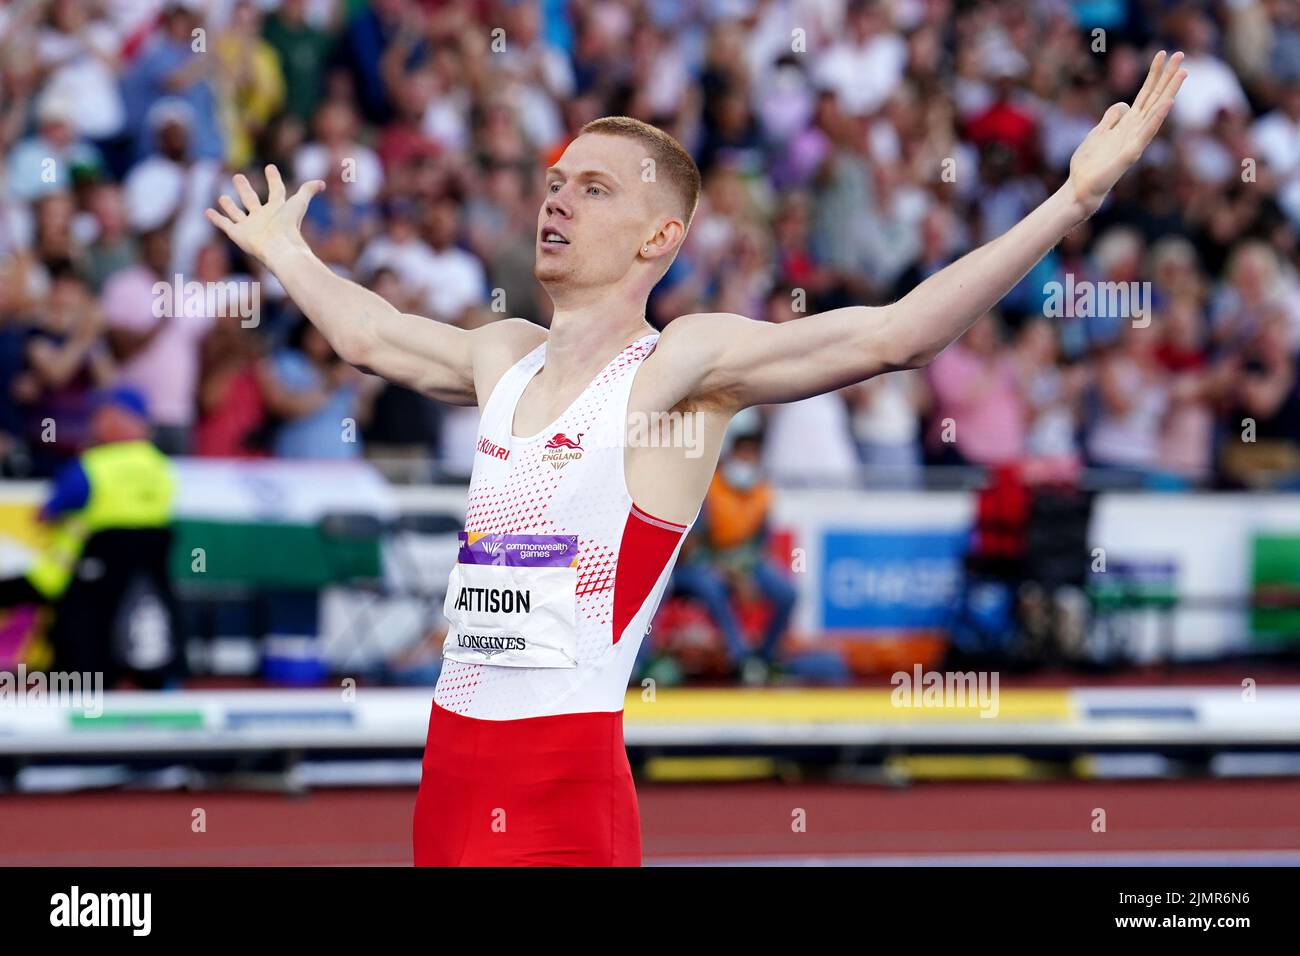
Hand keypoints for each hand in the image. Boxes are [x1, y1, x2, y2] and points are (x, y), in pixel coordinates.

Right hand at [206, 165, 324, 265]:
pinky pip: (224, 224)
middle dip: (244, 189)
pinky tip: (207, 211)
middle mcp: (262, 217)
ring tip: (221, 196)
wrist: (279, 247)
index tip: (270, 167)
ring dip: (229, 205)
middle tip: (237, 176)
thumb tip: (321, 182)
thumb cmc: (289, 225)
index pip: (276, 191)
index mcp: (277, 209)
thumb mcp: (299, 203)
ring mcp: (249, 226)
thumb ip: (308, 190)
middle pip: (251, 200)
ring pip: (237, 213)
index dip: (274, 180)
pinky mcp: (237, 234)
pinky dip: (216, 218)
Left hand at [1068, 51, 1186, 218]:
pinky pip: (1146, 133)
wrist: (1081, 189)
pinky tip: (1166, 104)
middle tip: (1181, 53)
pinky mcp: (1131, 154)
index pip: (1145, 94)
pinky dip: (1156, 118)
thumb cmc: (1089, 164)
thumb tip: (1124, 105)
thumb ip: (1111, 119)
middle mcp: (1136, 130)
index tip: (1161, 53)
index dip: (1153, 74)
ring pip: (1156, 111)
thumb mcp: (1098, 133)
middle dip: (1167, 76)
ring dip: (1169, 91)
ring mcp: (1136, 141)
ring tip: (1182, 72)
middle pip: (1155, 97)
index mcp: (1128, 124)